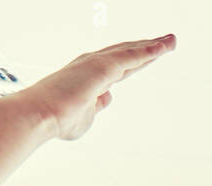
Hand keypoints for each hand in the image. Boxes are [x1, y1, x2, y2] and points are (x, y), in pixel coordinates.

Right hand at [17, 35, 176, 140]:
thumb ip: (97, 106)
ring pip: (131, 52)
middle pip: (128, 54)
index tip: (152, 55)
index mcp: (90, 77)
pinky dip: (147, 52)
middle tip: (167, 42)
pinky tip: (161, 48)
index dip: (138, 60)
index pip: (121, 66)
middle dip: (149, 47)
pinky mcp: (101, 68)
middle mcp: (93, 65)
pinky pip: (130, 57)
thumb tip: (107, 98)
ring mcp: (96, 65)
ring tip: (171, 41)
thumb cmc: (57, 119)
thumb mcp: (86, 115)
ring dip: (153, 46)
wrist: (40, 116)